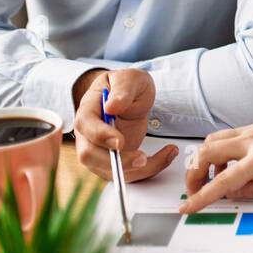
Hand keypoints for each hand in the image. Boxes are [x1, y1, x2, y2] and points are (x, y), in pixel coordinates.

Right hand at [73, 68, 176, 182]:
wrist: (131, 97)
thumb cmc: (127, 85)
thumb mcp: (130, 79)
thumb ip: (123, 90)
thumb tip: (111, 107)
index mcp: (88, 110)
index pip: (86, 126)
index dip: (100, 136)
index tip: (119, 141)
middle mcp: (88, 134)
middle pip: (90, 155)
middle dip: (115, 162)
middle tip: (142, 158)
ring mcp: (99, 150)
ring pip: (108, 170)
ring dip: (137, 170)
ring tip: (167, 154)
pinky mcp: (115, 161)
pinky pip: (127, 173)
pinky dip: (148, 169)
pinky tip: (167, 155)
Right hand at [179, 100, 252, 213]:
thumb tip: (236, 194)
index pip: (224, 180)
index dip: (202, 196)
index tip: (186, 209)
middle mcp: (251, 140)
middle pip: (205, 153)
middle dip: (193, 175)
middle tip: (195, 192)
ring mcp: (251, 130)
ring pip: (212, 141)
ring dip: (203, 161)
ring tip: (215, 180)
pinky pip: (226, 137)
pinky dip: (218, 152)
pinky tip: (231, 165)